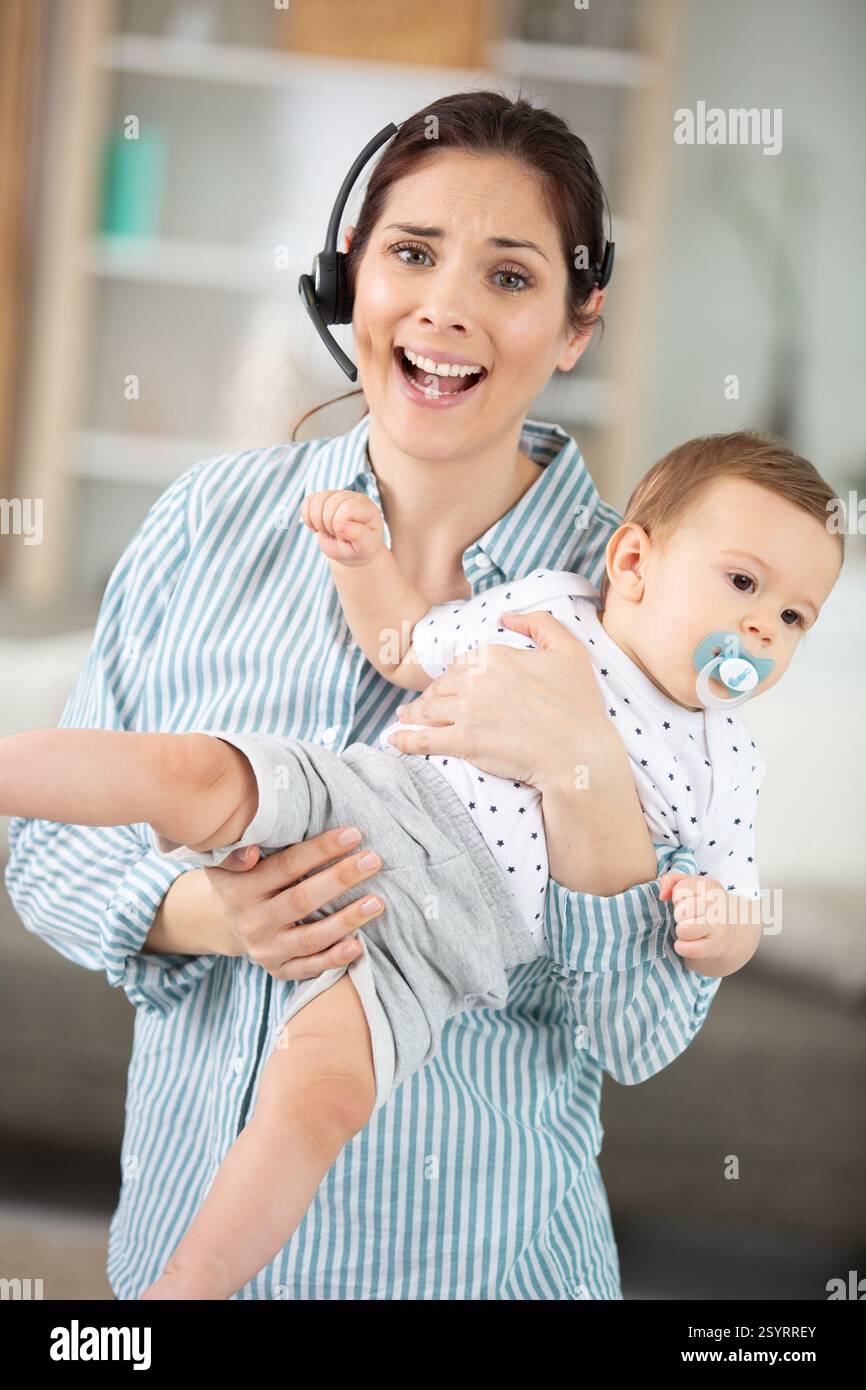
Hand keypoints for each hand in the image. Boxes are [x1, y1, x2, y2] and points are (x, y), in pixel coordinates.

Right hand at [200, 827, 384, 979]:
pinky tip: (358, 945)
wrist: (223, 923)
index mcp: (241, 889)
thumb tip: (251, 852)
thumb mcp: (224, 861)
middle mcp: (252, 922)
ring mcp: (266, 950)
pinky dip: (335, 958)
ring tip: (376, 902)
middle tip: (373, 861)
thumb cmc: (239, 879)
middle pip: (302, 900)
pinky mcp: (279, 970)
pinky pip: (310, 967)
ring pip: (311, 937)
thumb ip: (236, 853)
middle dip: (340, 879)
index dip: (321, 850)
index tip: (353, 834)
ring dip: (347, 920)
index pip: (287, 866)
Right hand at [300, 489, 384, 565]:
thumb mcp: (366, 547)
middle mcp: (352, 497)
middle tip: (336, 535)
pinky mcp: (323, 501)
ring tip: (327, 531)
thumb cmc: (361, 548)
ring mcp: (336, 497)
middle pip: (330, 503)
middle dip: (328, 525)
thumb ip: (359, 535)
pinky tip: (316, 527)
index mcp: (366, 507)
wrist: (351, 552)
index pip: (347, 508)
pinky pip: (308, 501)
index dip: (340, 525)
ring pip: (317, 501)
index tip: (345, 537)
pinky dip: (307, 516)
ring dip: (317, 521)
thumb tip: (341, 525)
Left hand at [385, 608, 613, 789]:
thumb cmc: (579, 706)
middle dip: (430, 695)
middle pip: (441, 685)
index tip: (451, 686)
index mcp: (495, 656)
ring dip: (412, 714)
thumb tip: (508, 615)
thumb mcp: (570, 650)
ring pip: (428, 710)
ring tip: (404, 718)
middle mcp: (476, 680)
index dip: (455, 675)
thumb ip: (540, 623)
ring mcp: (467, 712)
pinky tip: (393, 740)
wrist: (579, 754)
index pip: (462, 662)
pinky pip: (424, 740)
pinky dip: (405, 739)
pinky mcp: (464, 743)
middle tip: (422, 705)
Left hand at [659, 871, 738, 963]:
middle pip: (681, 911)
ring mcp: (718, 929)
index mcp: (711, 887)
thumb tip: (662, 895)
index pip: (680, 891)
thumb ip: (671, 880)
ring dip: (681, 932)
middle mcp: (718, 906)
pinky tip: (689, 942)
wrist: (734, 932)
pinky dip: (682, 947)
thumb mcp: (691, 886)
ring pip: (683, 930)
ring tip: (689, 930)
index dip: (677, 898)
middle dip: (679, 916)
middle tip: (688, 917)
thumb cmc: (705, 905)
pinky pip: (687, 949)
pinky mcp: (715, 948)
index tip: (687, 901)